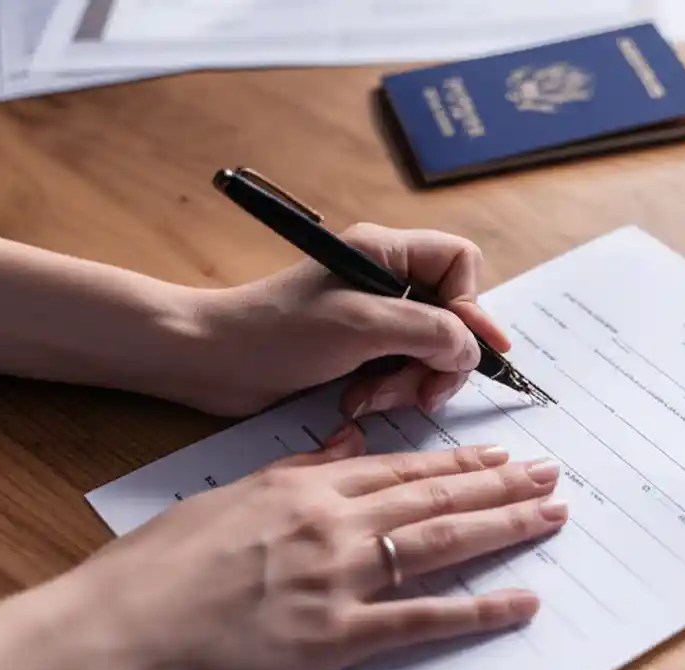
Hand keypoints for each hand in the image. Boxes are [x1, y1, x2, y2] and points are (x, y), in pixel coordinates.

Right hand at [67, 425, 565, 669]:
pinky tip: (520, 601)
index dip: (459, 460)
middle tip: (551, 473)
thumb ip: (298, 470)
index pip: (403, 466)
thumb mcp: (229, 496)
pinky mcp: (337, 634)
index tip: (499, 453)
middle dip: (501, 483)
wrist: (119, 627)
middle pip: (437, 495)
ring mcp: (339, 578)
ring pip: (443, 542)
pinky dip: (479, 610)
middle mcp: (333, 522)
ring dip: (505, 525)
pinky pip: (424, 619)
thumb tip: (345, 445)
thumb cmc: (159, 564)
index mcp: (304, 485)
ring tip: (551, 513)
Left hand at [185, 223, 510, 416]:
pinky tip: (355, 402)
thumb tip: (472, 349)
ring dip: (407, 383)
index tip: (465, 351)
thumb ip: (430, 332)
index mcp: (386, 252)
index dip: (473, 307)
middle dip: (437, 360)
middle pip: (451, 316)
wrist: (212, 362)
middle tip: (420, 393)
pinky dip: (385, 391)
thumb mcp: (363, 327)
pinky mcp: (358, 349)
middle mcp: (385, 279)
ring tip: (369, 398)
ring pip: (428, 350)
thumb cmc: (277, 333)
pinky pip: (399, 371)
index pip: (460, 263)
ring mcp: (372, 315)